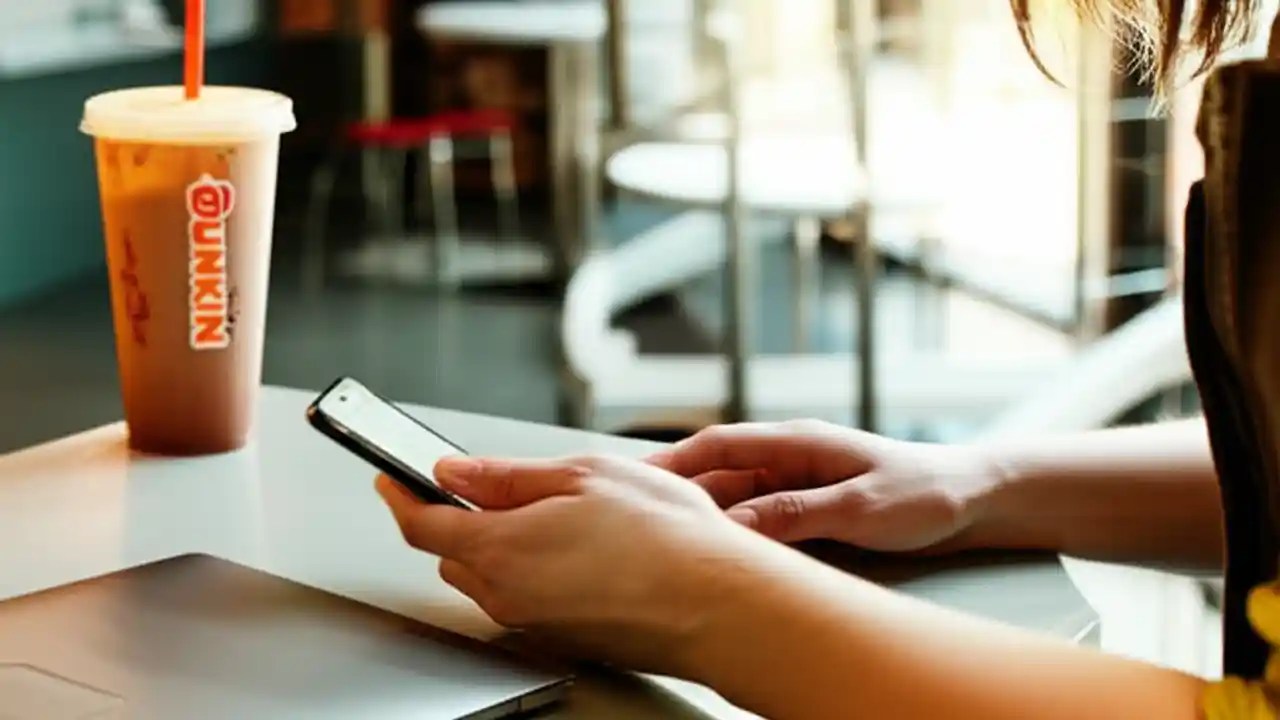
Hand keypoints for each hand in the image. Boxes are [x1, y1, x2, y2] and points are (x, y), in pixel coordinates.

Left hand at [375, 455, 767, 673]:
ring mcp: (536, 622)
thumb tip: (458, 470)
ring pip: (492, 577)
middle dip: (462, 517)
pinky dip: (536, 570)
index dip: (401, 494)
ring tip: (563, 514)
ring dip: (504, 544)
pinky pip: (528, 599)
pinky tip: (585, 550)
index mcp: (502, 548)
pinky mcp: (565, 637)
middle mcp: (508, 595)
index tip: (390, 476)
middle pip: (454, 553)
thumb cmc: (667, 538)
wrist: (721, 604)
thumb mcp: (583, 475)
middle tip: (497, 485)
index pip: (422, 523)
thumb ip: (508, 476)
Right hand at [647, 421, 1003, 552]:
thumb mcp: (861, 507)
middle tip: (634, 522)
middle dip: (676, 495)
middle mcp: (791, 458)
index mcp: (797, 442)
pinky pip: (760, 520)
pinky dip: (737, 535)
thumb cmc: (926, 492)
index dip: (672, 462)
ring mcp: (798, 483)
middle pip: (717, 476)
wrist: (974, 498)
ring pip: (735, 500)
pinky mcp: (810, 507)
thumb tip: (737, 523)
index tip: (633, 482)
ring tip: (668, 544)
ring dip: (707, 519)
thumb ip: (798, 514)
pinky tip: (722, 556)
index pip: (718, 446)